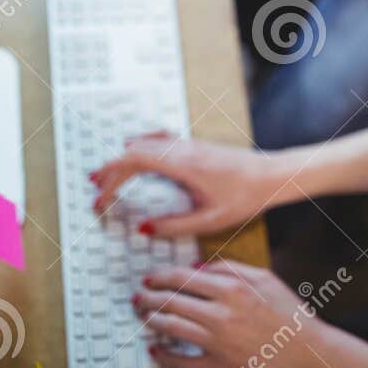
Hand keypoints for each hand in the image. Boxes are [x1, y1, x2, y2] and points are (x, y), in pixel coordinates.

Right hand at [89, 131, 293, 236]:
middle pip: (134, 150)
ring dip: (123, 157)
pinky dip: (141, 146)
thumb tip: (141, 228)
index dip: (111, 178)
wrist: (273, 175)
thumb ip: (174, 226)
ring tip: (106, 174)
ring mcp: (189, 144)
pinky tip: (135, 150)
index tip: (101, 200)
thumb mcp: (210, 220)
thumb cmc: (246, 198)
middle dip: (110, 170)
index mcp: (182, 164)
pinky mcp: (195, 146)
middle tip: (94, 190)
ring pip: (146, 142)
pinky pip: (159, 139)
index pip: (133, 161)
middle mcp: (182, 148)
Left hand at [134, 260, 341, 367]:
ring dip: (151, 321)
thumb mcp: (267, 281)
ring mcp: (218, 342)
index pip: (184, 278)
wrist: (311, 356)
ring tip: (142, 316)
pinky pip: (183, 363)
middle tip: (138, 296)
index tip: (151, 278)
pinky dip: (164, 357)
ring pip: (172, 328)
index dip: (161, 277)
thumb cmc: (292, 318)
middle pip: (171, 302)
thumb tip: (200, 268)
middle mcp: (221, 314)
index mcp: (233, 288)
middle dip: (148, 298)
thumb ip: (232, 269)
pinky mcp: (219, 367)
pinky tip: (155, 351)